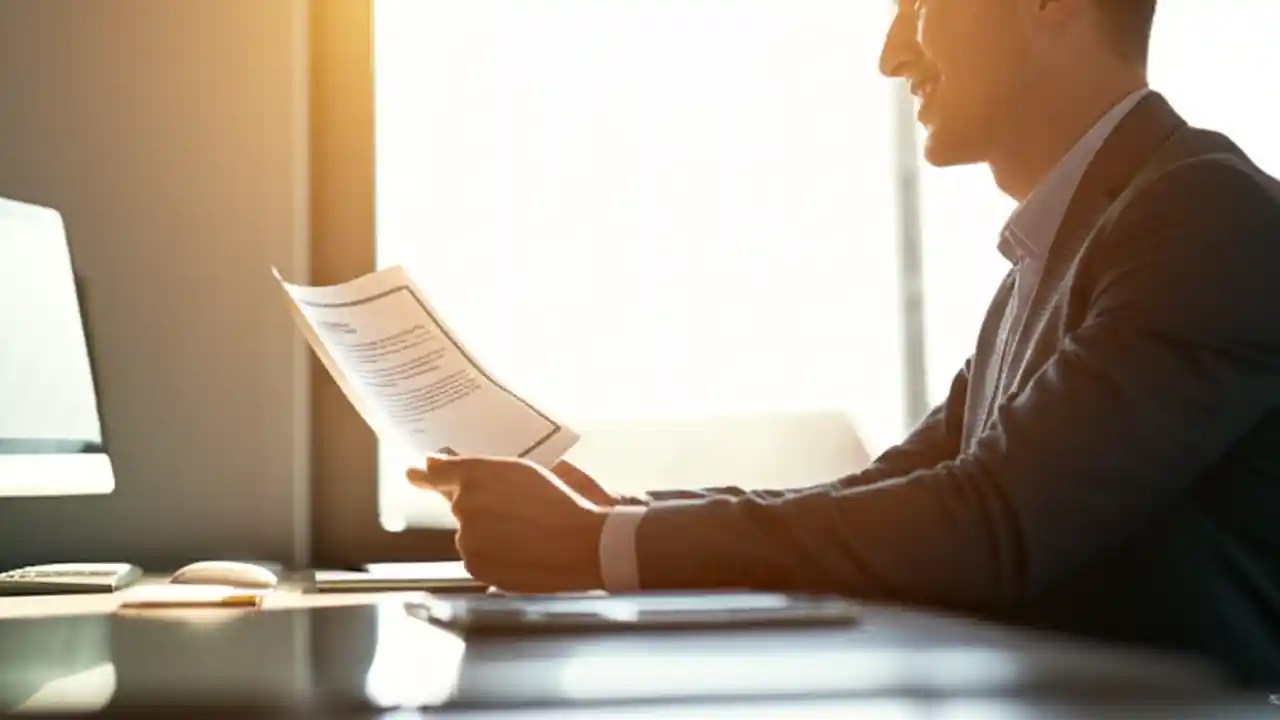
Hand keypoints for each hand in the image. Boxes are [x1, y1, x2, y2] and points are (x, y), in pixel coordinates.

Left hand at [406, 456, 607, 592]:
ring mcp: (467, 538)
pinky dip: (494, 554)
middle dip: (479, 506)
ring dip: (488, 532)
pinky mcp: (474, 565)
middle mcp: (464, 505)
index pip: (439, 472)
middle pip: (459, 503)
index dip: (425, 473)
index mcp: (476, 474)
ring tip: (527, 532)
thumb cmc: (560, 502)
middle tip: (515, 510)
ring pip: (470, 532)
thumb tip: (434, 464)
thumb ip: (475, 468)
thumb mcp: (522, 471)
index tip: (414, 474)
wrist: (581, 544)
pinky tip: (522, 550)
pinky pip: (478, 556)